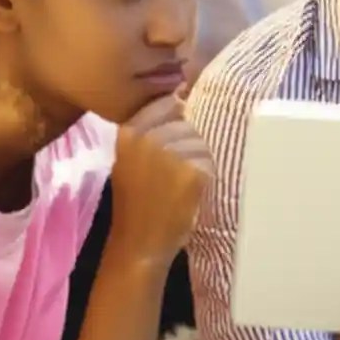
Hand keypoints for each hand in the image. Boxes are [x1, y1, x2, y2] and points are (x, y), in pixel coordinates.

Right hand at [108, 88, 212, 267]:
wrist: (139, 244)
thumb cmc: (136, 201)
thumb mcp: (130, 157)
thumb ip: (150, 129)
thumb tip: (181, 95)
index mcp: (129, 131)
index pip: (166, 103)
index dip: (174, 120)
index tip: (170, 142)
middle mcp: (148, 137)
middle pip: (186, 123)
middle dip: (186, 145)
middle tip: (172, 173)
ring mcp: (171, 153)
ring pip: (201, 143)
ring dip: (198, 161)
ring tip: (179, 184)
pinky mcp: (192, 171)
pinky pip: (209, 163)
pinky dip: (205, 178)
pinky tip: (189, 193)